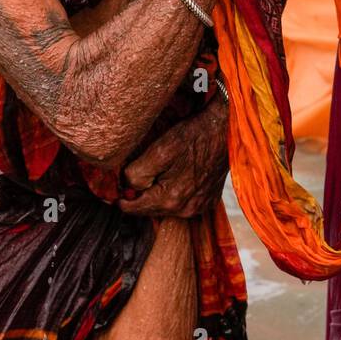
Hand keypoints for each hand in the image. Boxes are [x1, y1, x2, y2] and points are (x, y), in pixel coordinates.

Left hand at [117, 99, 227, 217]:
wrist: (224, 129)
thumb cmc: (192, 136)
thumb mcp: (159, 150)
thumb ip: (138, 173)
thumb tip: (127, 187)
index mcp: (170, 200)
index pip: (135, 209)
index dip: (123, 200)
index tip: (116, 193)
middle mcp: (186, 210)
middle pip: (151, 209)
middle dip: (142, 196)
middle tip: (135, 178)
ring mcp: (199, 207)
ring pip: (167, 207)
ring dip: (159, 195)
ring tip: (159, 173)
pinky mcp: (208, 201)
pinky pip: (184, 203)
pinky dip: (177, 194)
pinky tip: (178, 176)